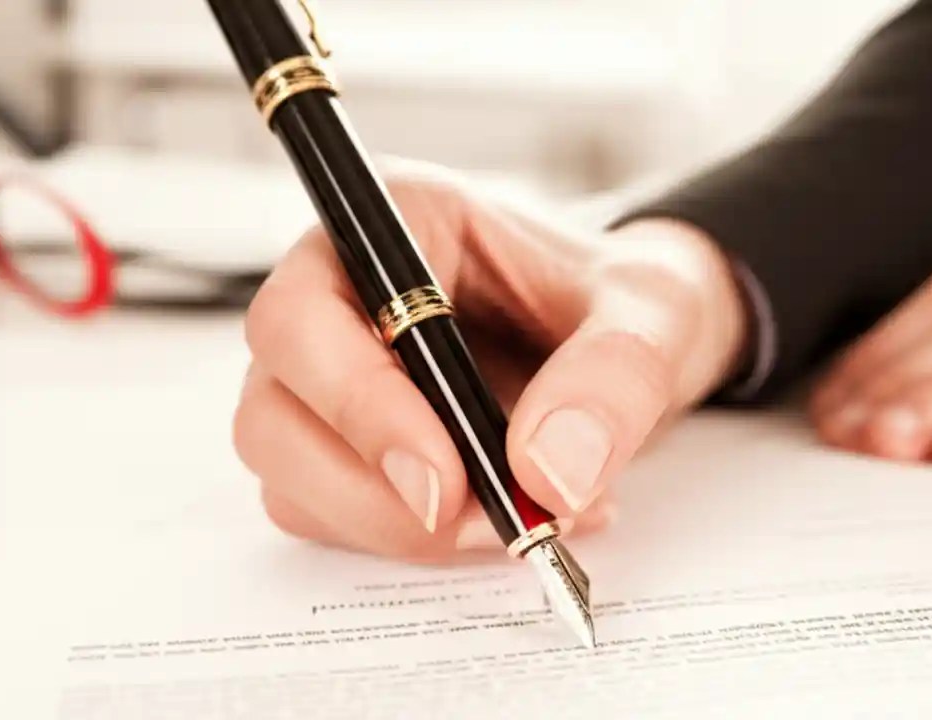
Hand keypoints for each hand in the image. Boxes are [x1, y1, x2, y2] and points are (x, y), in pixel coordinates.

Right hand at [233, 162, 747, 561]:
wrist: (638, 342)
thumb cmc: (627, 299)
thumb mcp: (656, 312)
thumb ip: (615, 374)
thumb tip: (548, 469)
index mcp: (397, 226)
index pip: (304, 313)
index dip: (355, 403)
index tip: (442, 479)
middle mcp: (342, 297)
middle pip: (275, 409)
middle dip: (375, 489)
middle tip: (492, 520)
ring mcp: (333, 377)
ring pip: (292, 475)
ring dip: (397, 526)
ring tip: (522, 517)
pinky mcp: (349, 445)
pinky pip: (333, 514)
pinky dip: (413, 541)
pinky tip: (503, 518)